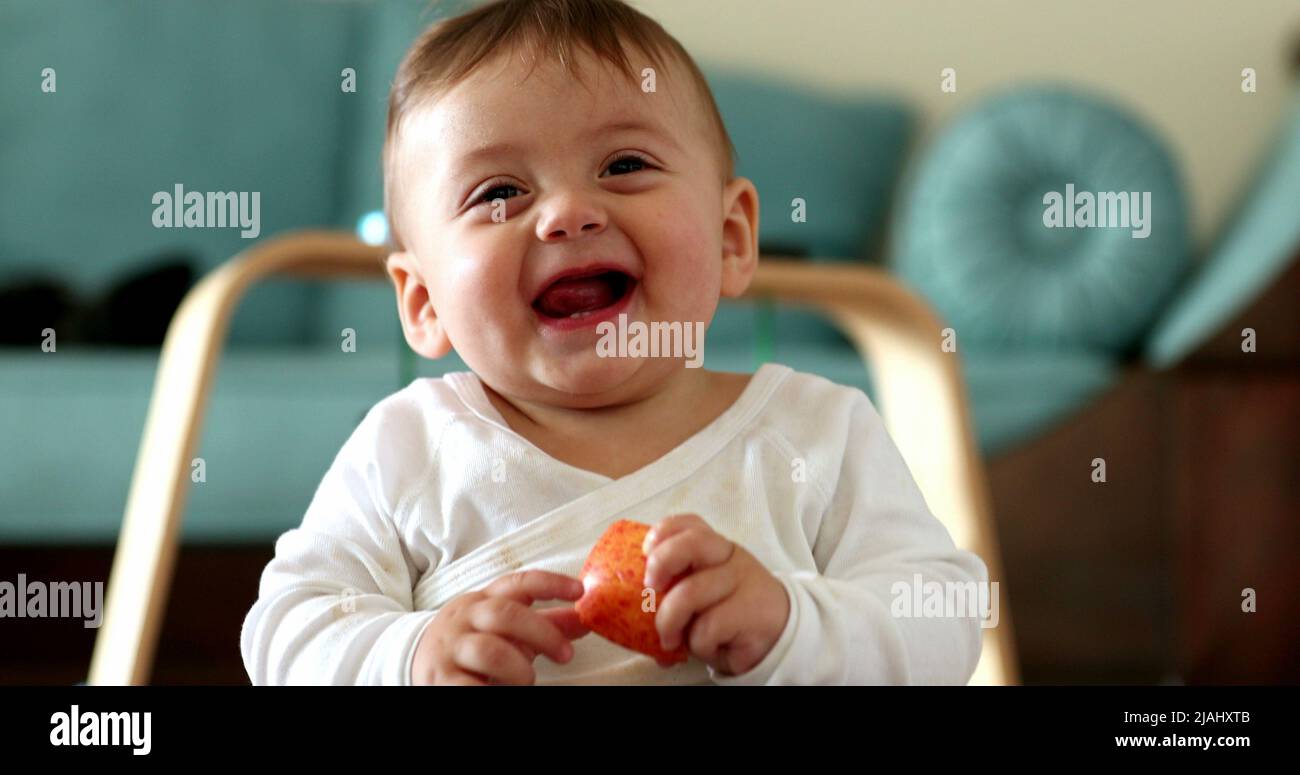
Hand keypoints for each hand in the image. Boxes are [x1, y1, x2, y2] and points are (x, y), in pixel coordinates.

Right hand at [411, 570, 589, 684]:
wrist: (415, 656)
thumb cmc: (474, 639)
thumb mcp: (506, 626)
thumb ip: (546, 622)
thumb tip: (586, 619)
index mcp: (486, 599)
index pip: (519, 582)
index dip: (550, 583)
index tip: (580, 591)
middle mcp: (467, 617)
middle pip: (505, 613)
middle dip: (542, 633)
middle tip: (566, 655)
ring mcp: (452, 647)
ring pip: (489, 650)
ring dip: (517, 669)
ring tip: (526, 682)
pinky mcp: (440, 678)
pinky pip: (468, 685)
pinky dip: (491, 690)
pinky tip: (501, 691)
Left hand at [642, 514, 789, 676]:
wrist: (780, 634)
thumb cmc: (729, 613)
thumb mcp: (703, 594)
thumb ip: (676, 590)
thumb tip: (631, 612)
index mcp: (715, 548)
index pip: (689, 524)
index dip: (663, 532)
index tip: (645, 552)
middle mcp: (730, 557)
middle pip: (693, 544)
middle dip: (662, 563)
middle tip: (650, 590)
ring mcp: (743, 581)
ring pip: (691, 592)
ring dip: (669, 621)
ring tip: (669, 640)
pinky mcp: (751, 611)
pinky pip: (708, 626)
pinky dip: (698, 643)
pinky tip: (706, 648)